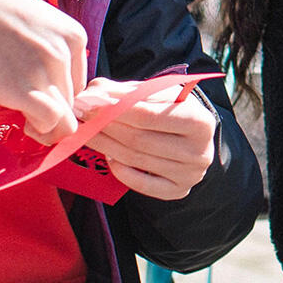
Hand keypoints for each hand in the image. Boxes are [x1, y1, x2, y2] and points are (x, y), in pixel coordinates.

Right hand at [0, 0, 86, 142]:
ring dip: (45, 119)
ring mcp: (47, 70)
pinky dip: (40, 127)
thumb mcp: (39, 28)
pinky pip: (50, 120)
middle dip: (53, 108)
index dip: (62, 95)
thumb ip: (53, 53)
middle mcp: (66, 52)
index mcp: (74, 36)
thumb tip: (55, 90)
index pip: (80, 81)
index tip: (44, 98)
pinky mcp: (26, 88)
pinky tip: (24, 119)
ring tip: (22, 108)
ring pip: (64, 113)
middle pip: (73, 99)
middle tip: (29, 106)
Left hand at [74, 77, 216, 199]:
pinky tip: (109, 157)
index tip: (88, 103)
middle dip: (105, 127)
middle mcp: (200, 151)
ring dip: (105, 146)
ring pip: (135, 160)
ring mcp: (190, 174)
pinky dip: (121, 171)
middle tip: (81, 118)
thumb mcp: (158, 94)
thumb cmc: (173, 110)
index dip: (115, 110)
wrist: (194, 136)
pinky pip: (141, 185)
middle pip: (139, 139)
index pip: (150, 116)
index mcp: (201, 122)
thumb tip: (91, 94)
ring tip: (87, 133)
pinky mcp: (178, 191)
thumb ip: (126, 91)